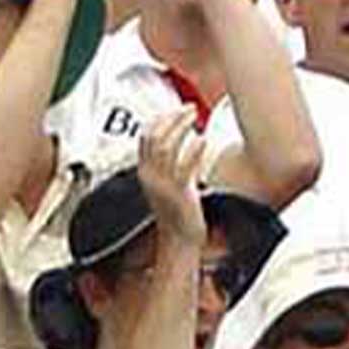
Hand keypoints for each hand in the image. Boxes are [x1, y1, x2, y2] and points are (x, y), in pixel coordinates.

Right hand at [137, 106, 205, 244]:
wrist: (179, 239)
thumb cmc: (177, 211)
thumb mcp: (167, 182)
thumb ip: (168, 162)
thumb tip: (180, 138)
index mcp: (145, 171)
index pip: (145, 136)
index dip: (160, 119)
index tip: (177, 109)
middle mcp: (150, 176)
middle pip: (154, 136)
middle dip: (171, 118)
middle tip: (189, 108)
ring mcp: (162, 184)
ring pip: (165, 146)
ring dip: (180, 127)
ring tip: (195, 117)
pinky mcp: (178, 193)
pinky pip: (183, 166)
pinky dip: (192, 150)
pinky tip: (203, 140)